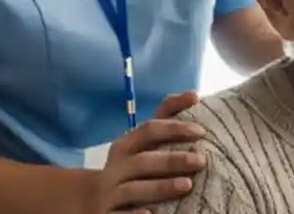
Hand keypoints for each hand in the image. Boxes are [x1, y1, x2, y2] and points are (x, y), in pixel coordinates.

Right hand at [87, 92, 206, 213]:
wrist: (92, 200)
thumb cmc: (129, 168)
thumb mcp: (140, 145)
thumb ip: (165, 120)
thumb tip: (194, 94)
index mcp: (125, 146)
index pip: (148, 131)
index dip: (173, 128)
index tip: (201, 131)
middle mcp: (117, 167)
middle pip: (144, 161)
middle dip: (172, 160)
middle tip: (201, 160)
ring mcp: (111, 193)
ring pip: (134, 189)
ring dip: (160, 186)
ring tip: (187, 185)